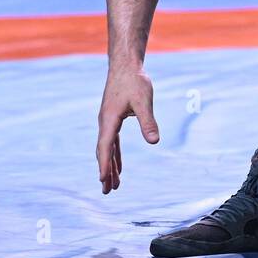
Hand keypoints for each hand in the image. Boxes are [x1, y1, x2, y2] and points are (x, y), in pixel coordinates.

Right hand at [96, 68, 159, 193]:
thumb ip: (148, 121)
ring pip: (107, 148)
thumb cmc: (135, 81)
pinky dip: (115, 154)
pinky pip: (112, 141)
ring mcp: (108, 121)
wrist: (125, 65)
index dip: (104, 164)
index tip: (103, 180)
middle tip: (107, 191)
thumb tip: (154, 142)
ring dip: (110, 166)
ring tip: (113, 185)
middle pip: (103, 152)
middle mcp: (105, 122)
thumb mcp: (144, 101)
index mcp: (109, 119)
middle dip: (105, 172)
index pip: (105, 146)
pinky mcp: (113, 118)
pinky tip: (118, 166)